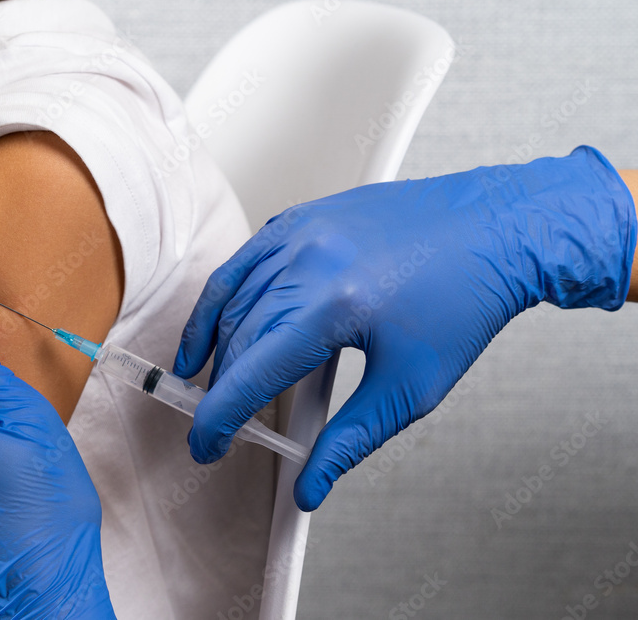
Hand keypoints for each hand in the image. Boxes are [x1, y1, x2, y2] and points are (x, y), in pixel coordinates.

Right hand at [174, 146, 635, 510]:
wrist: (496, 230)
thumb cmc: (465, 301)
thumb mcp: (411, 388)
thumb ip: (349, 441)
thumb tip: (311, 485)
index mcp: (335, 303)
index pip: (252, 371)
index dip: (220, 416)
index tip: (207, 445)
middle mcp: (308, 259)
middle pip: (237, 336)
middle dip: (220, 387)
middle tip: (221, 423)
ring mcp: (302, 230)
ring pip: (232, 295)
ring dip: (213, 343)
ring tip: (204, 379)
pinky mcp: (304, 216)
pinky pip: (245, 259)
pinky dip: (225, 295)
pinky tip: (221, 322)